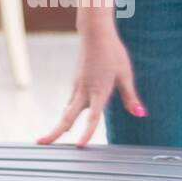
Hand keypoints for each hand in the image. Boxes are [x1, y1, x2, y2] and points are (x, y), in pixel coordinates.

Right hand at [37, 25, 145, 146]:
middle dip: (54, 132)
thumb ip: (131, 97)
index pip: (92, 117)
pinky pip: (70, 102)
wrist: (94, 33)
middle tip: (41, 144)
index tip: (79, 147)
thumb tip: (140, 114)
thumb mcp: (125, 75)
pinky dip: (68, 114)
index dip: (86, 133)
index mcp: (99, 91)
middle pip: (67, 116)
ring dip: (59, 125)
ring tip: (49, 139)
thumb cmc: (113, 52)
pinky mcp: (75, 83)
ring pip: (67, 110)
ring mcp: (76, 87)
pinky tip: (67, 120)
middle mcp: (84, 91)